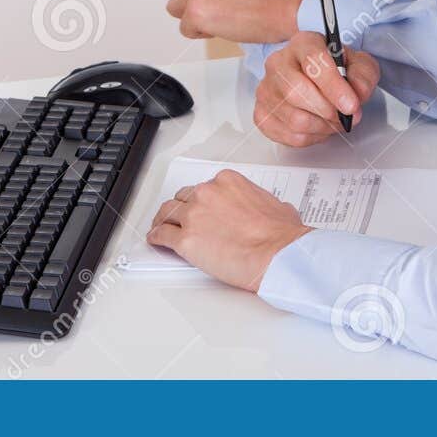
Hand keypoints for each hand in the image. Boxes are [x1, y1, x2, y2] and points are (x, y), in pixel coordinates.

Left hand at [146, 169, 311, 290]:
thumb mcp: (277, 206)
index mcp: (227, 182)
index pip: (205, 188)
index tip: (202, 208)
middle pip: (184, 198)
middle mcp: (207, 194)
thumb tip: (266, 210)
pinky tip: (155, 240)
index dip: (202, 200)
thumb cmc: (280, 235)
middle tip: (183, 218)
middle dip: (183, 208)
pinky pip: (162, 236)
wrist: (277, 255)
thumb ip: (262, 203)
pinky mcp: (185, 240)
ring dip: (163, 220)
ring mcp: (193, 216)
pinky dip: (156, 238)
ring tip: (161, 226)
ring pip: (168, 213)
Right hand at [255, 31, 378, 146]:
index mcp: (303, 44)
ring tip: (334, 121)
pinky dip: (310, 137)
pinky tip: (318, 126)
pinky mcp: (262, 113)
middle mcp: (278, 63)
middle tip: (345, 117)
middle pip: (296, 92)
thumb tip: (357, 92)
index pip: (313, 62)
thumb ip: (363, 75)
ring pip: (294, 119)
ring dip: (322, 127)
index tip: (351, 105)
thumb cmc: (337, 69)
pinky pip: (288, 135)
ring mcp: (266, 89)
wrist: (319, 77)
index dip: (333, 87)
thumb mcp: (360, 64)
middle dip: (328, 111)